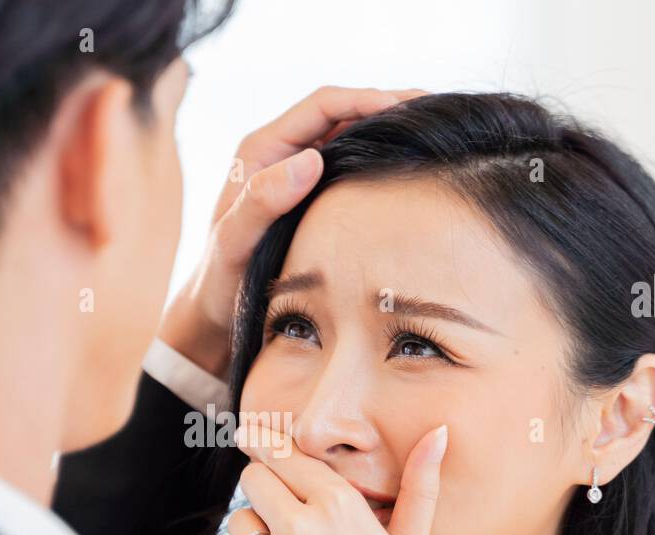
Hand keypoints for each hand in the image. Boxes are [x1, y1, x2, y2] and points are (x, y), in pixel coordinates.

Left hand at [159, 86, 424, 377]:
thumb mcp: (234, 244)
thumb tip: (310, 160)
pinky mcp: (313, 197)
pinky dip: (386, 158)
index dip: (368, 99)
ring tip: (437, 132)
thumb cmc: (220, 283)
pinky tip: (416, 168)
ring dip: (393, 129)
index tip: (409, 108)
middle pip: (344, 111)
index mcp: (260, 150)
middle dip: (391, 105)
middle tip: (439, 111)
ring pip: (353, 135)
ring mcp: (298, 174)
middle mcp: (280, 153)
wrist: (215, 316)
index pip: (323, 104)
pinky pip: (354, 165)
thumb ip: (262, 202)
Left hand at [214, 422, 447, 534]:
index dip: (269, 446)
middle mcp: (299, 529)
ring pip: (240, 523)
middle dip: (268, 495)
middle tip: (293, 527)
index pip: (285, 454)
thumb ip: (420, 488)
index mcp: (341, 508)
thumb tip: (440, 432)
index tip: (250, 433)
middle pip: (254, 480)